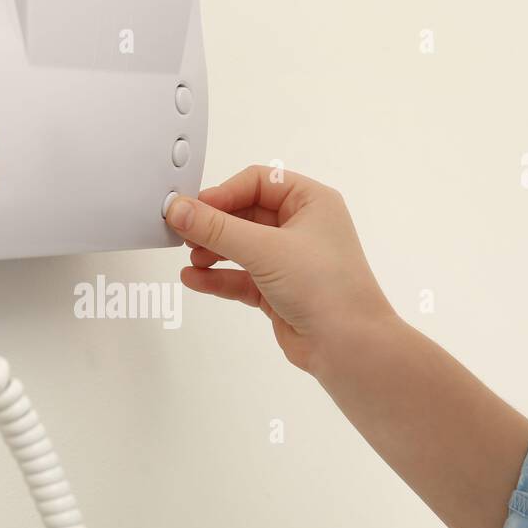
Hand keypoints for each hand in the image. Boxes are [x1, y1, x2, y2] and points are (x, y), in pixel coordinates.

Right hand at [166, 166, 394, 376]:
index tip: (194, 208)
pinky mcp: (278, 290)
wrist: (349, 346)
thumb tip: (179, 209)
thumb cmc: (327, 288)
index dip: (223, 193)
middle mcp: (302, 227)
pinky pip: (241, 276)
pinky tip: (195, 279)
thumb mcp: (265, 249)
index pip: (257, 181)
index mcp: (311, 202)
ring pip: (241, 246)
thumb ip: (217, 228)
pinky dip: (218, 277)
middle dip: (214, 224)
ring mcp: (290, 260)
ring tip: (192, 258)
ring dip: (213, 251)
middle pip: (245, 213)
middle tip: (184, 232)